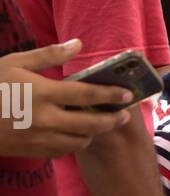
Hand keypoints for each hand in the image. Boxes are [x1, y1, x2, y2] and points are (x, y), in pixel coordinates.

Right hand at [0, 40, 131, 157]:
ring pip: (80, 141)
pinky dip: (75, 144)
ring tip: (100, 124)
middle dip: (112, 120)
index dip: (111, 95)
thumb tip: (78, 44)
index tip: (128, 94)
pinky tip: (77, 135)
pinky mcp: (33, 151)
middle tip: (123, 115)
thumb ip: (49, 55)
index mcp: (43, 92)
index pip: (87, 94)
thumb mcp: (15, 63)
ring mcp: (39, 138)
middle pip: (91, 124)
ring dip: (93, 133)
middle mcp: (46, 118)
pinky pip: (64, 151)